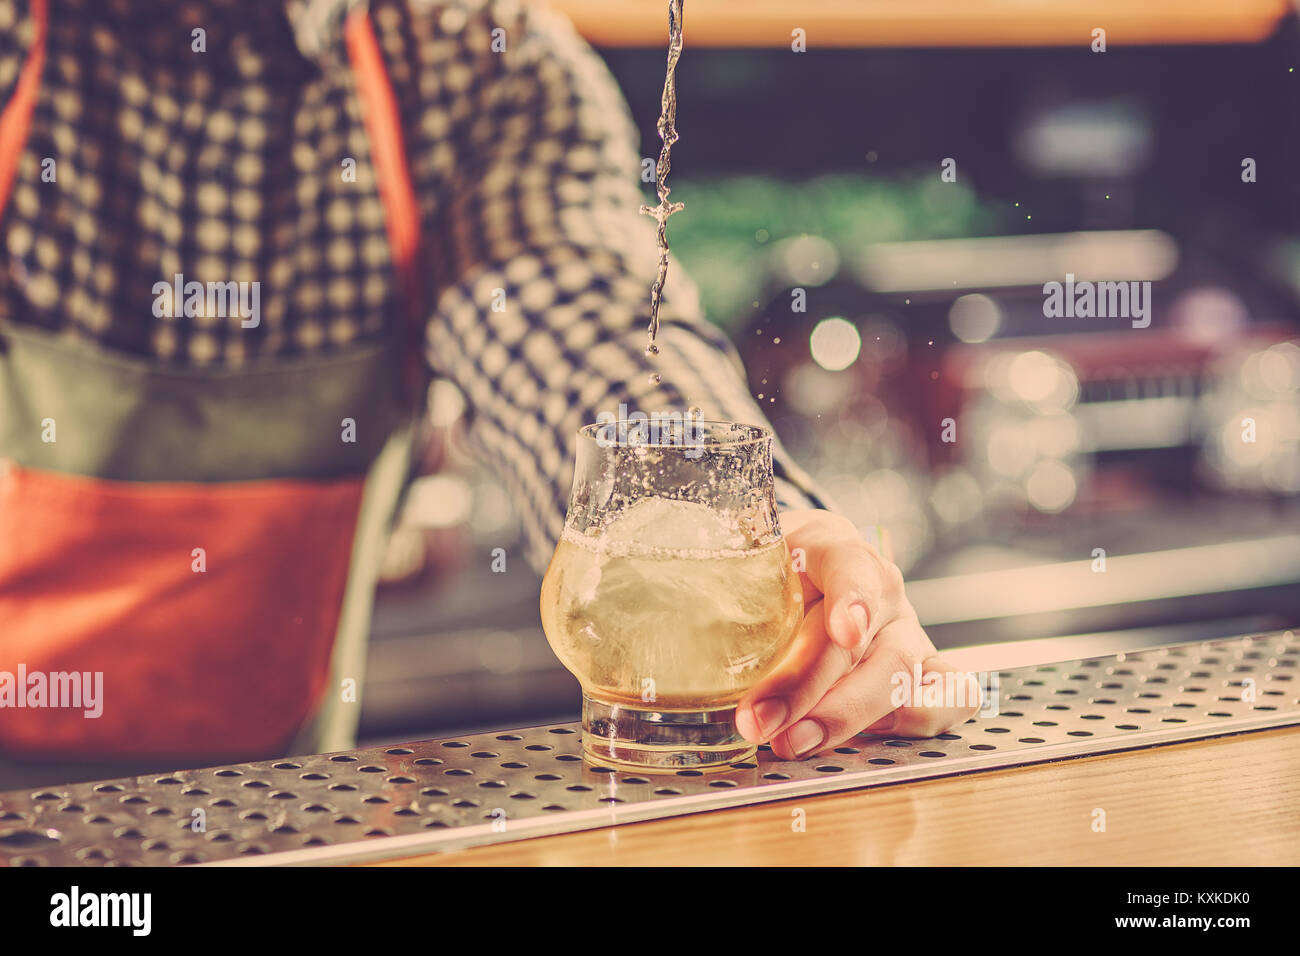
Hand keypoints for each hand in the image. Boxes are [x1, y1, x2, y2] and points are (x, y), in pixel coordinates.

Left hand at [735, 510, 980, 759]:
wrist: (803, 575)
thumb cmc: (766, 574)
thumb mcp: (737, 562)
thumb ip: (713, 574)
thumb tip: (662, 596)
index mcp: (832, 548)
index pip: (852, 563)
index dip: (853, 596)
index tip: (845, 631)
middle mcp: (881, 588)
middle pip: (864, 641)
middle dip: (808, 689)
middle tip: (758, 722)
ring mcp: (908, 630)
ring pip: (901, 675)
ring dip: (844, 717)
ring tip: (790, 742)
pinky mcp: (926, 671)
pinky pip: (948, 697)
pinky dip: (912, 723)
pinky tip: (859, 741)